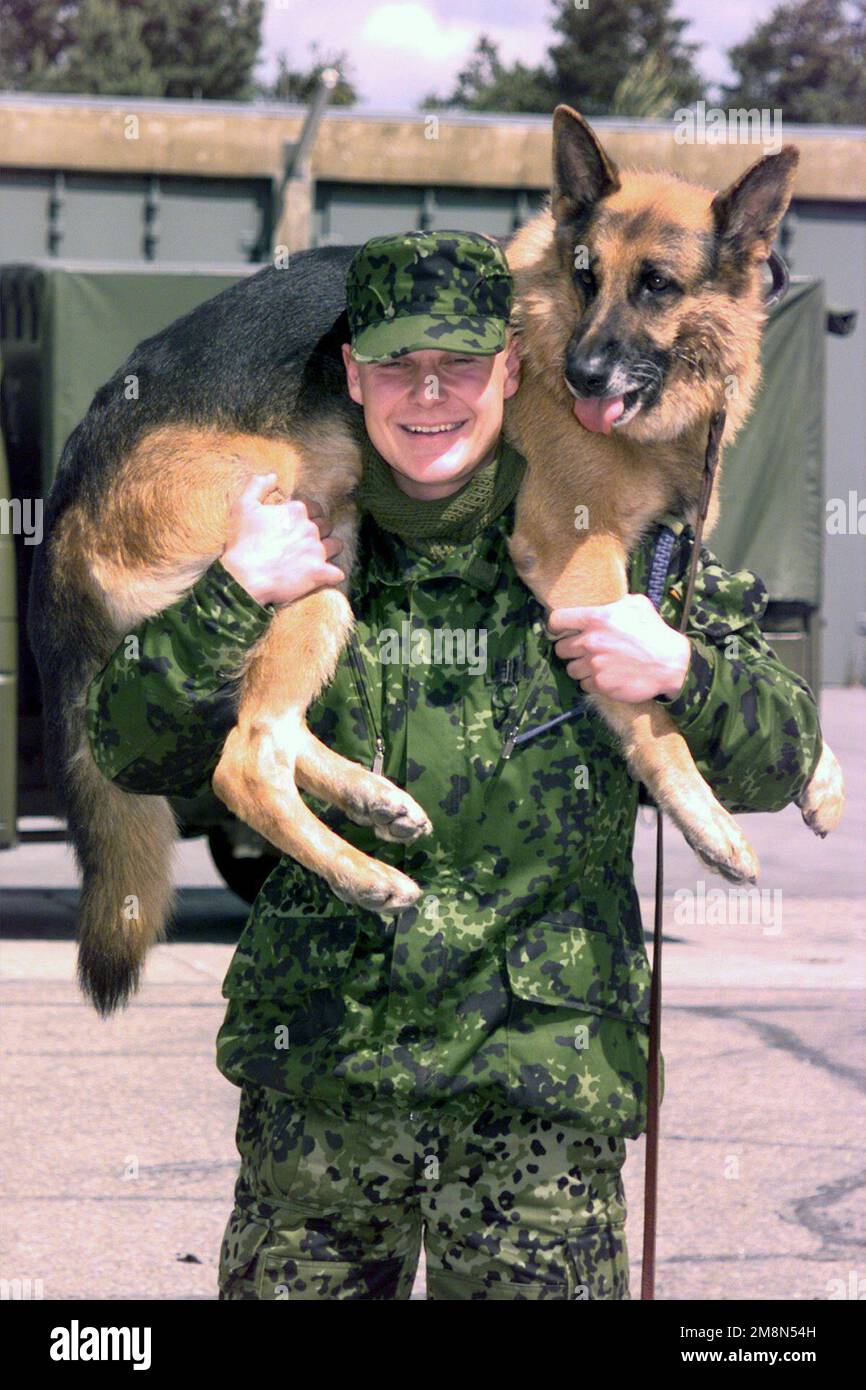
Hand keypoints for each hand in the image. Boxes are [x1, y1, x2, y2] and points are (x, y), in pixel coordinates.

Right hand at [220, 473, 344, 606]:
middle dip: (318, 532)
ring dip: (329, 550)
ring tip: (316, 557)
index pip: (314, 508)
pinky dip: (333, 574)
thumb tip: (272, 476)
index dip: (307, 516)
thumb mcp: (243, 506)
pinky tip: (325, 576)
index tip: (296, 526)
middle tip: (304, 542)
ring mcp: (317, 551)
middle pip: (326, 525)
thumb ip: (258, 486)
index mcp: (296, 510)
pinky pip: (338, 573)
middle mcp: (311, 528)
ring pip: (336, 545)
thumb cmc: (242, 543)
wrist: (244, 578)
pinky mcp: (320, 572)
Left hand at [547, 594, 690, 702]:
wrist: (671, 664)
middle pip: (560, 648)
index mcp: (596, 618)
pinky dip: (591, 682)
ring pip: (571, 669)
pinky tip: (605, 676)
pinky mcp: (600, 685)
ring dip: (580, 667)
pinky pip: (584, 684)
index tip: (560, 630)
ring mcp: (594, 665)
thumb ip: (615, 601)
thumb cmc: (655, 632)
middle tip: (583, 650)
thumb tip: (604, 602)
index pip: (556, 620)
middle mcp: (590, 641)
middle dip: (570, 649)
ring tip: (595, 664)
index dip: (556, 626)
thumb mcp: (637, 604)